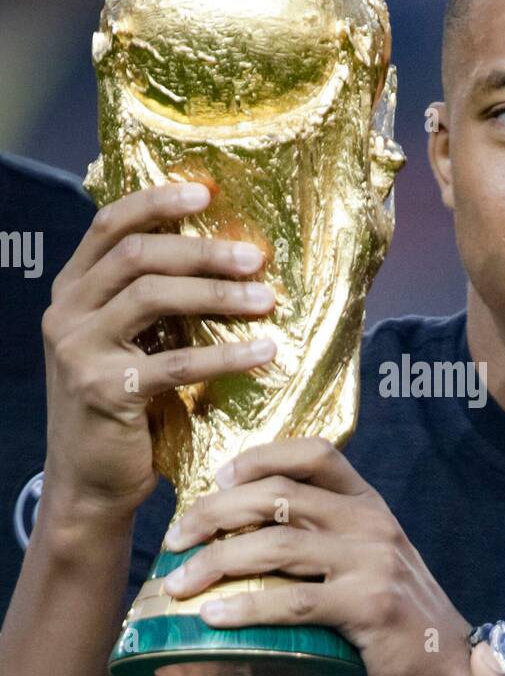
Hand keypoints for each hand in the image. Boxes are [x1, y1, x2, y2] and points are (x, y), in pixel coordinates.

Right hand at [41, 181, 276, 521]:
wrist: (91, 483)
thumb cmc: (122, 409)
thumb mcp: (125, 345)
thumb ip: (150, 303)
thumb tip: (225, 259)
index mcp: (72, 291)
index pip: (108, 225)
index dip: (156, 202)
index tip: (206, 192)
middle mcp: (66, 313)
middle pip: (137, 256)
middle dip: (202, 250)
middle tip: (255, 256)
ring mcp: (79, 350)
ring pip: (152, 297)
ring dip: (217, 294)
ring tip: (266, 299)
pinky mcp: (104, 391)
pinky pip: (175, 362)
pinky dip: (226, 355)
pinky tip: (264, 352)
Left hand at [161, 439, 474, 675]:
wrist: (448, 672)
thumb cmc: (391, 622)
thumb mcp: (365, 564)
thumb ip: (321, 541)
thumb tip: (236, 538)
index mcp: (369, 504)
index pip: (315, 454)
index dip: (260, 456)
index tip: (215, 478)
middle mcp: (373, 523)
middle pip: (279, 497)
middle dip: (215, 514)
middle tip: (174, 540)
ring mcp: (374, 563)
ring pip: (277, 546)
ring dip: (217, 563)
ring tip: (179, 584)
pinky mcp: (370, 607)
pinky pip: (294, 602)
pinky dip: (246, 607)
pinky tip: (214, 617)